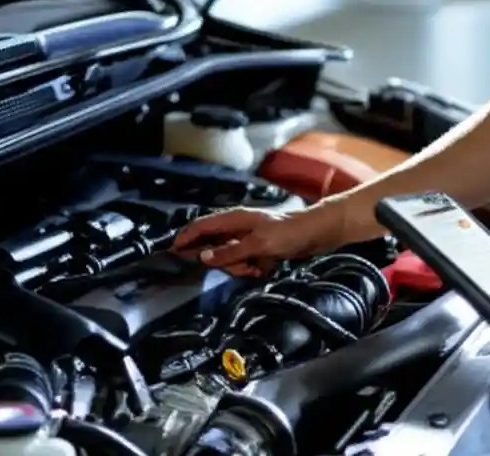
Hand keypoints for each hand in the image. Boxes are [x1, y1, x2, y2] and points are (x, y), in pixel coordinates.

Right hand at [170, 206, 339, 276]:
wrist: (317, 234)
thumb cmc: (289, 232)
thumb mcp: (258, 244)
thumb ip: (231, 251)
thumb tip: (203, 258)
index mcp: (233, 219)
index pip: (200, 227)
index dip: (184, 238)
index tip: (171, 253)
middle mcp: (237, 228)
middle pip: (213, 248)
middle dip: (223, 262)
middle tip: (242, 267)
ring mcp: (247, 240)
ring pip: (229, 259)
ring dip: (239, 268)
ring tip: (256, 267)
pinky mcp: (257, 251)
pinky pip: (243, 265)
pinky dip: (250, 270)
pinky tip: (263, 268)